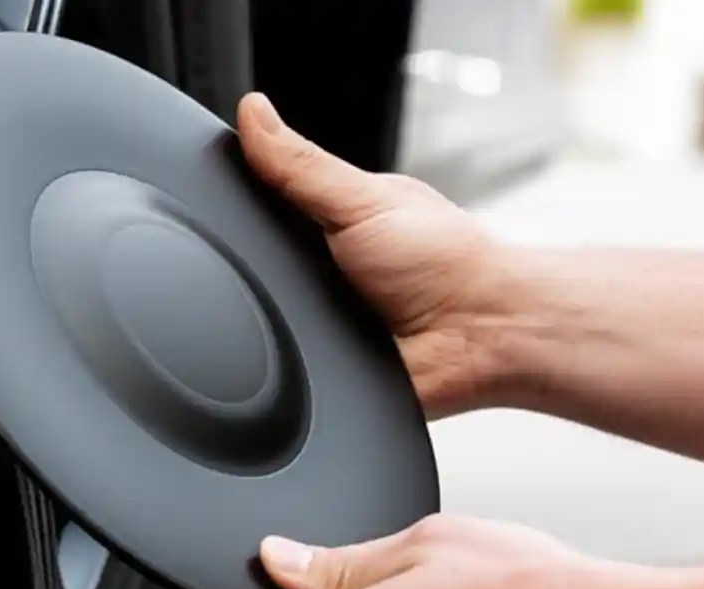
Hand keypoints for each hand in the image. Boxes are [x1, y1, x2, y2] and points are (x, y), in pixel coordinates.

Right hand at [236, 93, 517, 417]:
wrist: (481, 336)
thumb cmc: (446, 262)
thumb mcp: (364, 199)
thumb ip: (302, 165)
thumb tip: (253, 112)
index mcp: (326, 217)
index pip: (258, 200)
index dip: (235, 193)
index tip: (222, 184)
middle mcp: (319, 265)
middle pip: (252, 259)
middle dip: (255, 260)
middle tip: (293, 259)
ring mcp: (319, 315)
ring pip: (260, 314)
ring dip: (274, 310)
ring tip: (315, 302)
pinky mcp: (322, 361)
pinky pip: (285, 359)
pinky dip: (291, 352)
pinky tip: (316, 339)